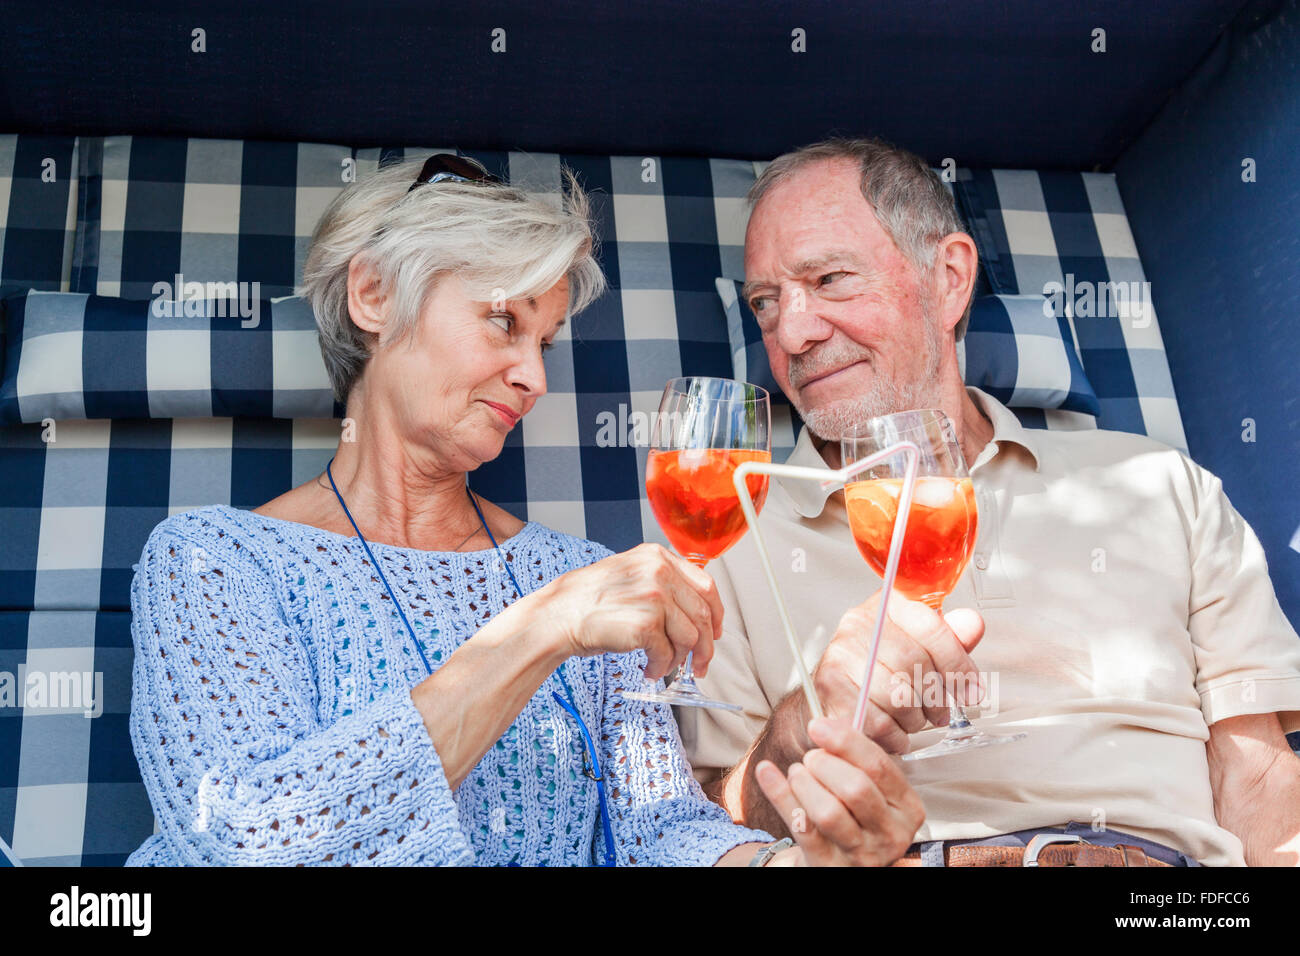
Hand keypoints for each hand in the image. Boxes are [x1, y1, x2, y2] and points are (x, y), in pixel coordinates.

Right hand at [521, 543, 723, 679]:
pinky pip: (668, 653)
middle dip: (704, 646)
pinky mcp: (645, 624)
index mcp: (658, 556)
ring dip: (680, 660)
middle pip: (703, 614)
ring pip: (690, 637)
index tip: (715, 631)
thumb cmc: (589, 600)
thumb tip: (694, 612)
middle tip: (700, 664)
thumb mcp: (630, 574)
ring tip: (663, 667)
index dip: (716, 613)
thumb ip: (662, 582)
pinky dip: (661, 668)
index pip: (706, 584)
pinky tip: (649, 669)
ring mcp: (654, 597)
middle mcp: (659, 571)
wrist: (559, 614)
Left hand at [754, 717, 923, 865]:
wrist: (840, 861)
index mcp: (906, 807)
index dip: (846, 741)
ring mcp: (862, 854)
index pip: (879, 766)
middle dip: (825, 764)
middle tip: (811, 757)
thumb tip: (825, 723)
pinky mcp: (829, 863)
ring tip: (797, 773)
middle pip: (855, 788)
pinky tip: (766, 772)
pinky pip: (800, 826)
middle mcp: (891, 834)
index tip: (819, 726)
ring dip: (804, 782)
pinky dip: (779, 793)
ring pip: (829, 811)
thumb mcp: (868, 786)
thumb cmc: (855, 816)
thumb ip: (855, 757)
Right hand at [808, 590, 985, 753]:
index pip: (930, 625)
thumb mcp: (919, 647)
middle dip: (936, 697)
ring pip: (898, 695)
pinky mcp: (829, 687)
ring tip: (913, 720)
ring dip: (915, 719)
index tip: (971, 691)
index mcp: (888, 604)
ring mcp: (840, 653)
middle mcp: (859, 623)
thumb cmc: (879, 671)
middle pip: (915, 662)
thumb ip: (949, 638)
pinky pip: (878, 720)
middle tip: (939, 713)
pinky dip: (895, 735)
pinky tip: (895, 732)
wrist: (830, 696)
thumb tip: (972, 624)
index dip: (957, 663)